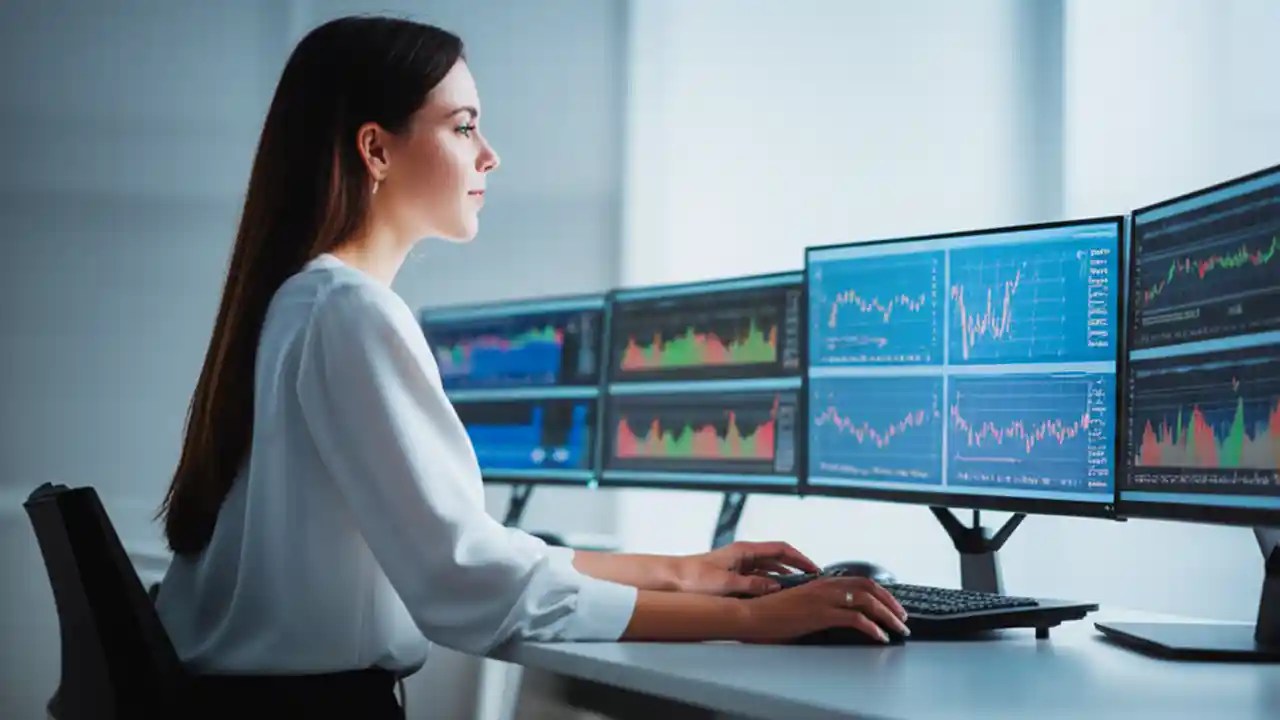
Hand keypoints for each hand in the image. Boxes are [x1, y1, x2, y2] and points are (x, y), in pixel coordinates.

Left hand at [674, 541, 821, 596]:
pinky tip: (773, 595)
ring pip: (767, 569)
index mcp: (744, 550)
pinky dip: (768, 584)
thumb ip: (752, 585)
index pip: (780, 549)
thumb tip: (775, 588)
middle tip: (810, 581)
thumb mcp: (726, 583)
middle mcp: (743, 555)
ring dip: (782, 577)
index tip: (813, 568)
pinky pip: (756, 578)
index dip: (799, 557)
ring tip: (796, 589)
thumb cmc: (692, 577)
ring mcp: (737, 565)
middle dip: (794, 568)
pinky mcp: (731, 576)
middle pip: (776, 558)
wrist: (670, 580)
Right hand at [739, 577, 909, 643]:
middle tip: (902, 617)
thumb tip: (839, 613)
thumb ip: (820, 603)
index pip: (860, 580)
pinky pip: (855, 619)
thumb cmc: (770, 612)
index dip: (880, 592)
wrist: (750, 615)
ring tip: (898, 628)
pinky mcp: (820, 614)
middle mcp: (824, 585)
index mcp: (821, 581)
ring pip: (866, 601)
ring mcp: (823, 599)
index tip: (891, 604)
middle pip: (868, 587)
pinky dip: (872, 628)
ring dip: (887, 615)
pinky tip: (879, 637)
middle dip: (891, 602)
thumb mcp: (800, 603)